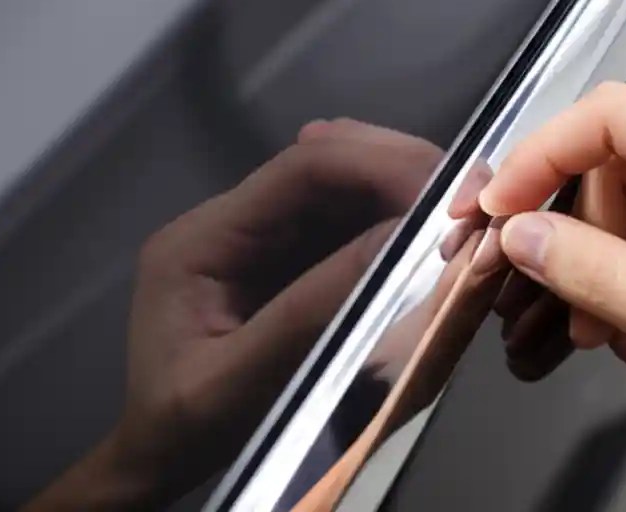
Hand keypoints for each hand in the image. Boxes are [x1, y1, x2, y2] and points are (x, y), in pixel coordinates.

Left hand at [26, 120, 440, 509]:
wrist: (156, 461)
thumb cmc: (181, 429)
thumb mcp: (236, 381)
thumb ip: (311, 312)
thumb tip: (402, 242)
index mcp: (202, 238)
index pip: (301, 169)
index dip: (379, 167)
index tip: (445, 197)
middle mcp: (231, 222)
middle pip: (329, 163)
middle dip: (402, 170)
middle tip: (469, 202)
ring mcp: (262, 240)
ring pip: (346, 189)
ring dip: (406, 194)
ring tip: (461, 220)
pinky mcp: (287, 263)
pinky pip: (349, 226)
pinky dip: (395, 227)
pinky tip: (430, 243)